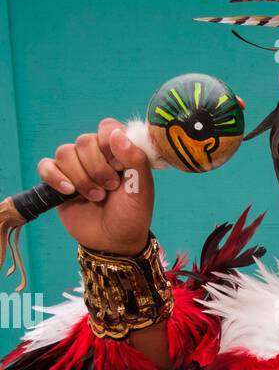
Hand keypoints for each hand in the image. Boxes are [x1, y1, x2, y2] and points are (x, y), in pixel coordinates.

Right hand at [36, 117, 154, 254]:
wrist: (115, 242)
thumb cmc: (132, 215)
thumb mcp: (142, 190)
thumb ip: (135, 159)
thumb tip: (116, 134)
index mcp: (118, 151)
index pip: (107, 127)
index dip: (110, 145)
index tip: (120, 167)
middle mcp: (95, 155)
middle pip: (84, 141)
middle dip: (97, 168)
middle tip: (110, 188)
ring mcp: (75, 167)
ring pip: (64, 152)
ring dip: (81, 177)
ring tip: (96, 197)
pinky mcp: (58, 181)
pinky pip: (45, 166)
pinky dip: (55, 178)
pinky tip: (69, 192)